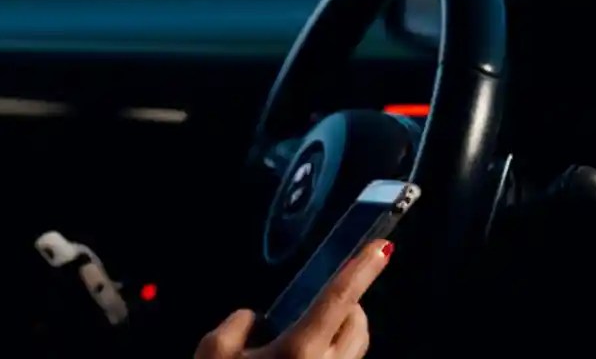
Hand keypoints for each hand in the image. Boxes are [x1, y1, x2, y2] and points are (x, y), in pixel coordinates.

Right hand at [195, 239, 392, 358]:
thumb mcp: (213, 352)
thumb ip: (238, 323)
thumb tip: (258, 320)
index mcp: (299, 351)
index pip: (338, 299)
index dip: (361, 269)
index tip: (382, 247)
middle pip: (359, 325)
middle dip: (349, 305)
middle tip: (323, 301)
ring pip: (355, 351)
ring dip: (343, 333)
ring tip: (310, 334)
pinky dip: (331, 358)